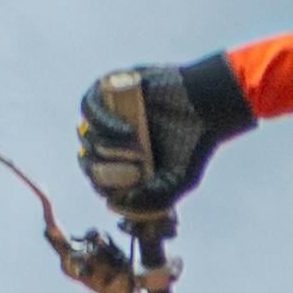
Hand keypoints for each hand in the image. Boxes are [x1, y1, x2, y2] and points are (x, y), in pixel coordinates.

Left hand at [75, 55, 253, 213]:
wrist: (206, 106)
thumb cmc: (193, 144)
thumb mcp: (177, 181)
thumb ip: (153, 199)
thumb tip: (116, 204)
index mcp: (122, 161)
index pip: (97, 177)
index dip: (102, 187)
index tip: (119, 193)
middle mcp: (111, 137)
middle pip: (87, 157)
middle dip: (102, 170)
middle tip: (128, 171)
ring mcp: (108, 113)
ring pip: (86, 134)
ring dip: (107, 148)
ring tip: (137, 150)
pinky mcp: (109, 88)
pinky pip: (90, 107)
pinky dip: (104, 123)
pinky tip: (127, 132)